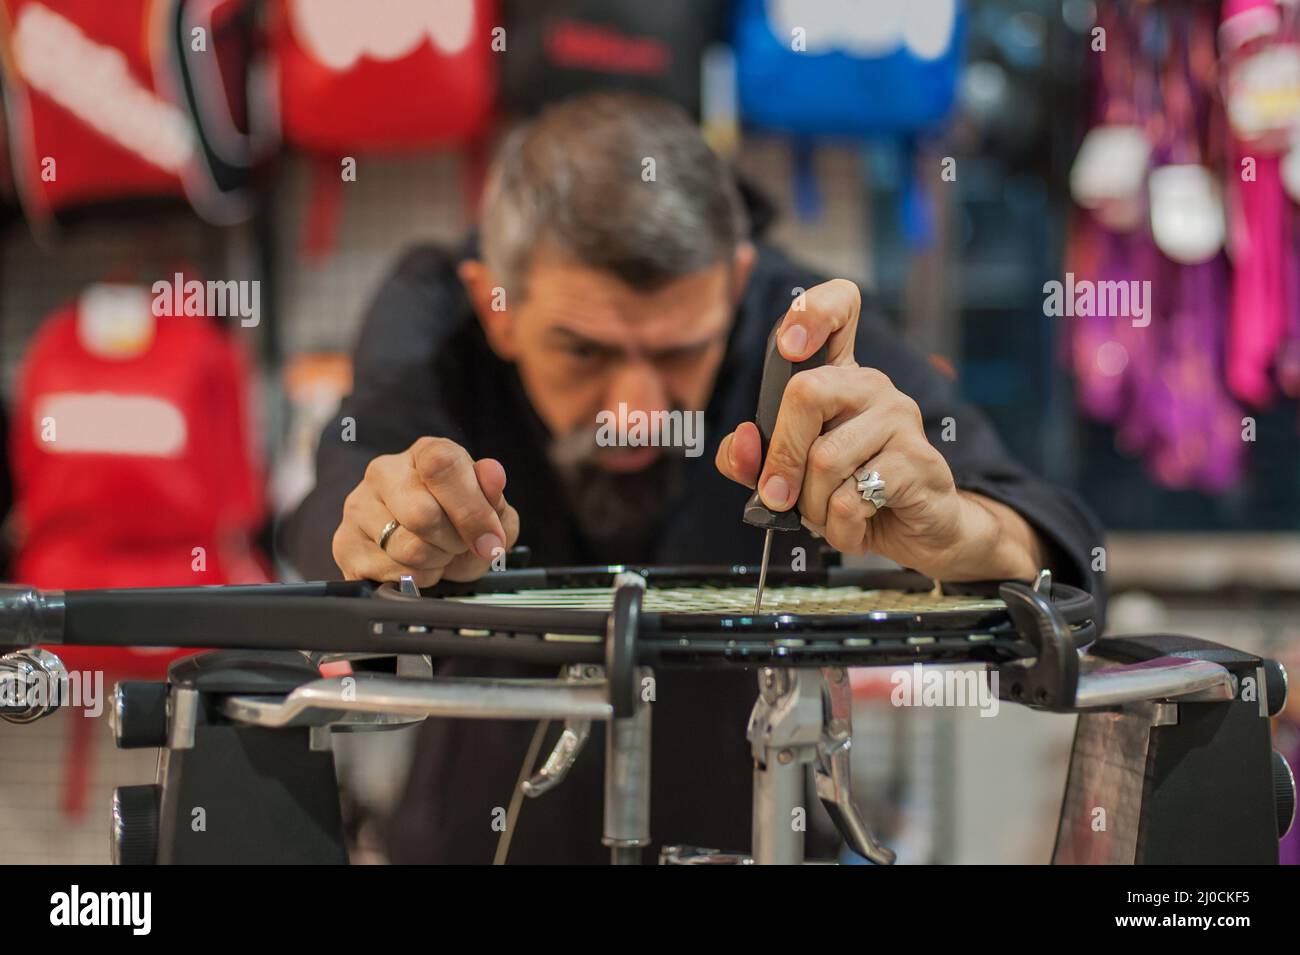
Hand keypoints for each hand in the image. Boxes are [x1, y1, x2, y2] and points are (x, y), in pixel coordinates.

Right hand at [332, 437, 519, 585]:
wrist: (422, 541)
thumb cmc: (457, 519)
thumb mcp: (489, 509)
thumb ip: (494, 497)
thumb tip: (492, 476)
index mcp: (425, 453)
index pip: (442, 465)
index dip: (471, 509)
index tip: (490, 539)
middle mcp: (384, 472)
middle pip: (423, 515)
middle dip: (454, 542)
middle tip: (459, 544)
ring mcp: (358, 507)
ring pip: (409, 550)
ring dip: (437, 562)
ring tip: (439, 552)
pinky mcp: (345, 545)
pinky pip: (393, 574)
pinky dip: (419, 579)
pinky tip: (418, 565)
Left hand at [715, 280, 1041, 581]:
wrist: (917, 531)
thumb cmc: (850, 494)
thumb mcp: (789, 476)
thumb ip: (750, 459)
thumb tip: (742, 441)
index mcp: (839, 376)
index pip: (839, 307)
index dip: (812, 312)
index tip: (789, 346)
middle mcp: (872, 385)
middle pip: (806, 392)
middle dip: (781, 456)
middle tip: (779, 496)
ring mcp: (900, 419)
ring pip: (826, 458)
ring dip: (811, 505)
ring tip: (825, 516)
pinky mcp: (918, 461)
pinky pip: (852, 497)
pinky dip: (839, 527)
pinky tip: (853, 528)